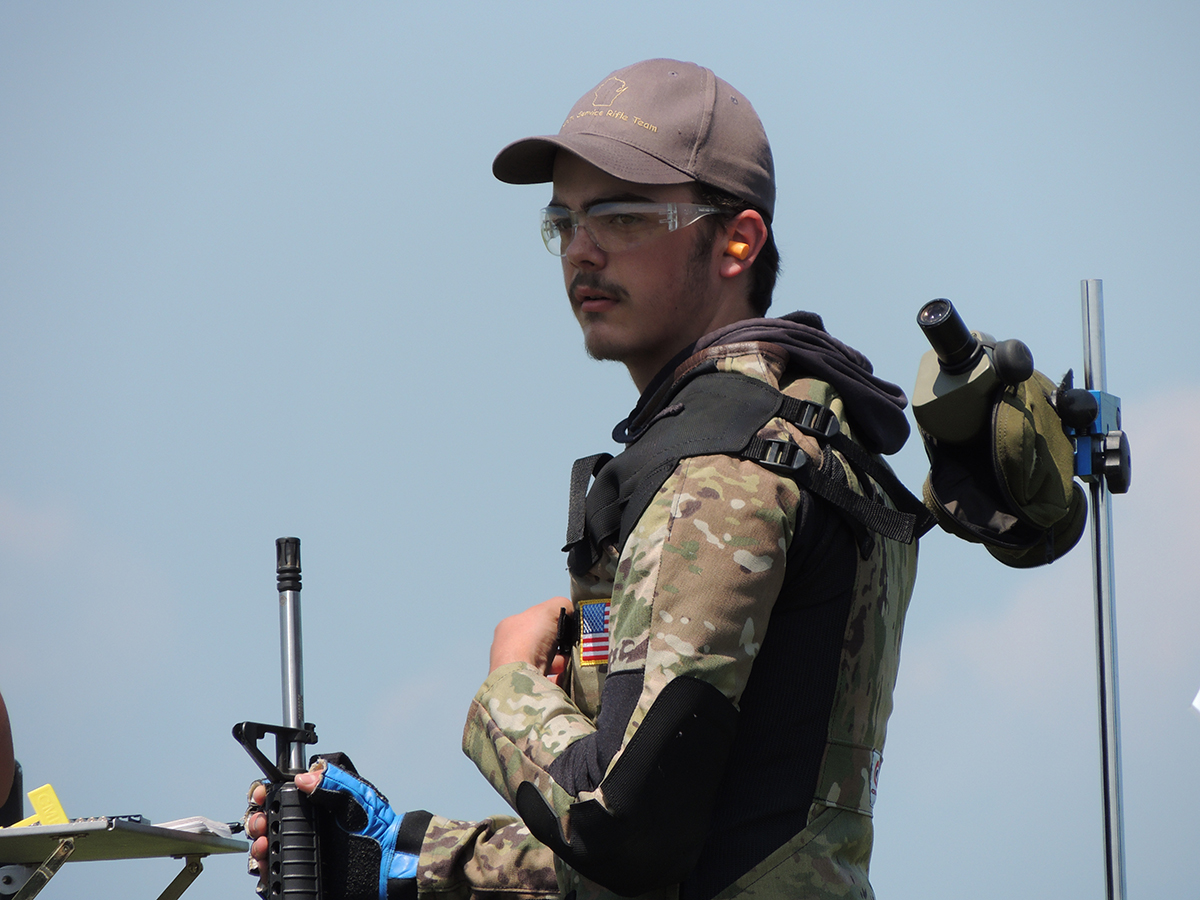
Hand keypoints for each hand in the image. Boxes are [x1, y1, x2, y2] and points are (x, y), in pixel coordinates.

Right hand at [246, 756, 416, 899]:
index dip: (265, 795)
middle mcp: (305, 830)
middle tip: (260, 824)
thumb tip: (304, 777)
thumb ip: (333, 783)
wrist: (391, 860)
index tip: (260, 795)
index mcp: (313, 807)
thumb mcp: (357, 797)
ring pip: (269, 851)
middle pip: (268, 824)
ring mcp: (304, 854)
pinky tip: (268, 870)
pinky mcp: (305, 878)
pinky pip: (278, 880)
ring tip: (264, 848)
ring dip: (259, 848)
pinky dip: (268, 876)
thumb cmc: (378, 825)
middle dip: (257, 822)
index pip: (279, 798)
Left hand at [489, 596, 573, 680]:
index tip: (567, 630)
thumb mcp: (548, 610)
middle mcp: (507, 649)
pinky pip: (547, 683)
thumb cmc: (529, 640)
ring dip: (559, 664)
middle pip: (540, 644)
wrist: (520, 679)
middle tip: (569, 648)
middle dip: (558, 646)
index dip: (553, 623)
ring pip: (544, 664)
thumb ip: (561, 605)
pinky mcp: (523, 690)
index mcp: (508, 628)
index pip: (534, 622)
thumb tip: (571, 611)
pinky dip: (559, 680)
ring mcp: (514, 671)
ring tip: (569, 665)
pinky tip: (567, 679)